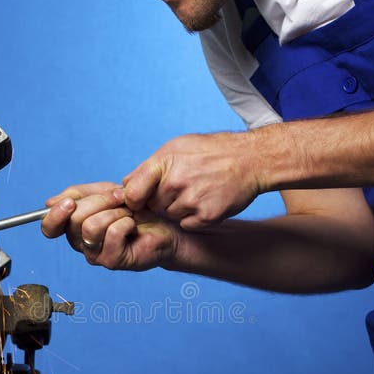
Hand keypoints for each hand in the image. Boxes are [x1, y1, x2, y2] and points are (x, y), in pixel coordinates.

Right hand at [42, 181, 179, 270]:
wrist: (165, 225)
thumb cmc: (137, 210)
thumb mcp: (104, 193)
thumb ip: (78, 195)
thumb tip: (49, 203)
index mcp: (74, 228)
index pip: (50, 228)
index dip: (55, 215)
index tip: (70, 203)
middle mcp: (81, 244)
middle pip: (74, 220)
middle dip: (100, 201)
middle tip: (120, 198)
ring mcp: (96, 255)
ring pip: (91, 227)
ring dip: (114, 212)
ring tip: (129, 213)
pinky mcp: (113, 261)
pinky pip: (112, 233)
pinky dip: (126, 222)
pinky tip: (134, 226)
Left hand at [120, 132, 261, 228]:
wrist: (250, 159)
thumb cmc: (210, 151)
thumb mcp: (176, 148)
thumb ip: (149, 167)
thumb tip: (124, 186)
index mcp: (164, 163)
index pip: (132, 193)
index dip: (134, 199)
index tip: (141, 199)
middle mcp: (176, 182)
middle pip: (153, 206)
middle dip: (161, 200)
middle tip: (182, 188)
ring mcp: (192, 200)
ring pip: (170, 216)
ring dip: (179, 209)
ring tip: (196, 191)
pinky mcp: (207, 216)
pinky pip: (187, 225)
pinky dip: (193, 218)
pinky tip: (205, 202)